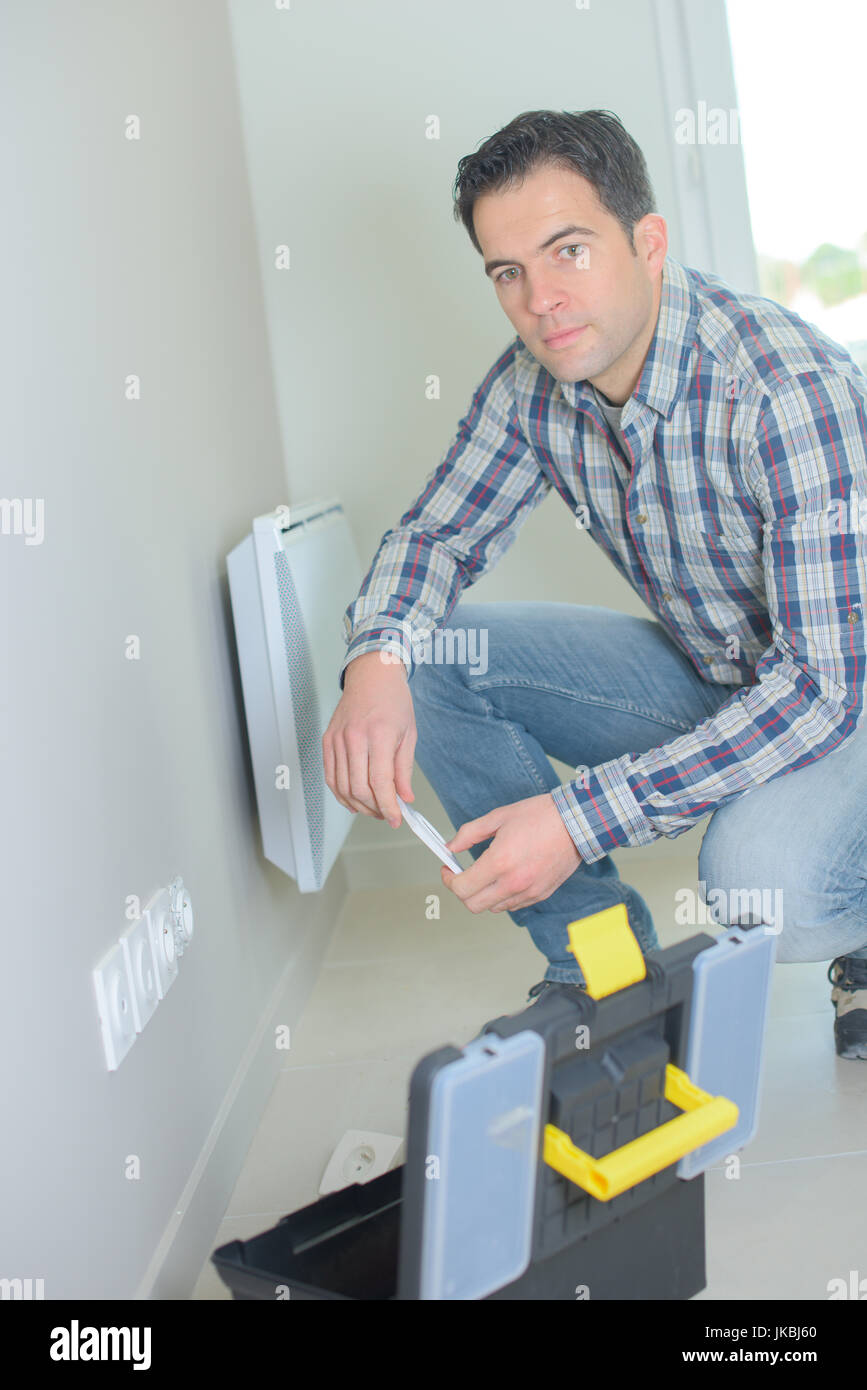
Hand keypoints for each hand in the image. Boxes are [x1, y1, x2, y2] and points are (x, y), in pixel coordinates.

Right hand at [322, 650, 416, 827]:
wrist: (371, 676)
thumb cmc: (393, 701)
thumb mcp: (409, 734)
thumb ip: (404, 769)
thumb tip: (405, 797)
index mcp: (379, 735)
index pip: (380, 782)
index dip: (388, 806)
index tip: (396, 819)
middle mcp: (354, 738)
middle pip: (359, 789)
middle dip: (375, 809)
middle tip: (388, 814)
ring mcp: (337, 740)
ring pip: (342, 787)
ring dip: (358, 805)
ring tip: (373, 809)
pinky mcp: (327, 741)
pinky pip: (330, 776)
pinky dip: (341, 794)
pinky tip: (354, 800)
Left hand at [441, 793, 581, 913]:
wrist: (577, 822)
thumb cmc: (542, 816)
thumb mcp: (498, 817)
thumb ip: (469, 833)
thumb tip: (451, 846)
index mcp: (500, 862)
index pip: (462, 888)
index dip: (449, 880)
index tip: (449, 870)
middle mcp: (513, 882)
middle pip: (473, 905)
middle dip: (462, 891)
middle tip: (462, 875)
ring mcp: (529, 892)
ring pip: (493, 908)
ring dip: (483, 895)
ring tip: (486, 875)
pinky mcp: (541, 894)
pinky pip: (513, 905)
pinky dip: (503, 896)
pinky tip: (505, 877)